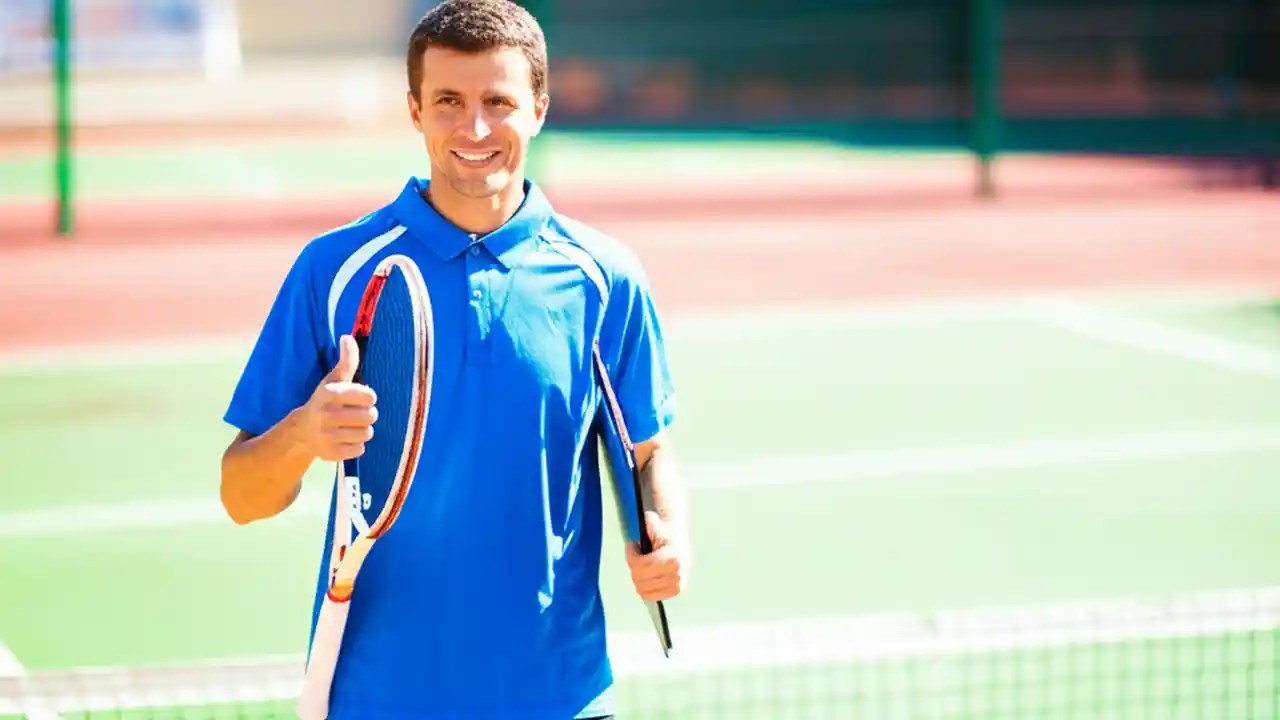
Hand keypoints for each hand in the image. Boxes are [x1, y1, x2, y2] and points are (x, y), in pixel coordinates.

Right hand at [298, 335, 377, 461]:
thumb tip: (348, 337)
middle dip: (366, 414)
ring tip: (350, 426)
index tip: (359, 398)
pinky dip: (355, 446)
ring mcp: (327, 436)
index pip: (369, 396)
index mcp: (330, 394)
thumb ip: (346, 360)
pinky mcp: (331, 454)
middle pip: (371, 416)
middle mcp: (327, 415)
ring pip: (367, 434)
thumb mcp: (334, 380)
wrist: (301, 432)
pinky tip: (344, 439)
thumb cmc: (325, 401)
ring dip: (362, 430)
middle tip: (355, 414)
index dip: (368, 397)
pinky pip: (359, 450)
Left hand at [626, 511, 689, 601]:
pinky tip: (645, 578)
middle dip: (634, 567)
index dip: (632, 557)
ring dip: (638, 578)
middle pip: (642, 579)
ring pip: (645, 589)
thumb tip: (650, 518)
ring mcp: (678, 584)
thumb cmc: (666, 532)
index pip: (644, 565)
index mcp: (674, 557)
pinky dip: (645, 589)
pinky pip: (653, 596)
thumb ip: (653, 522)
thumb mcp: (658, 523)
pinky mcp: (676, 590)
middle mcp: (678, 573)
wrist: (678, 537)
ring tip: (640, 566)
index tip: (631, 547)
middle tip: (634, 557)